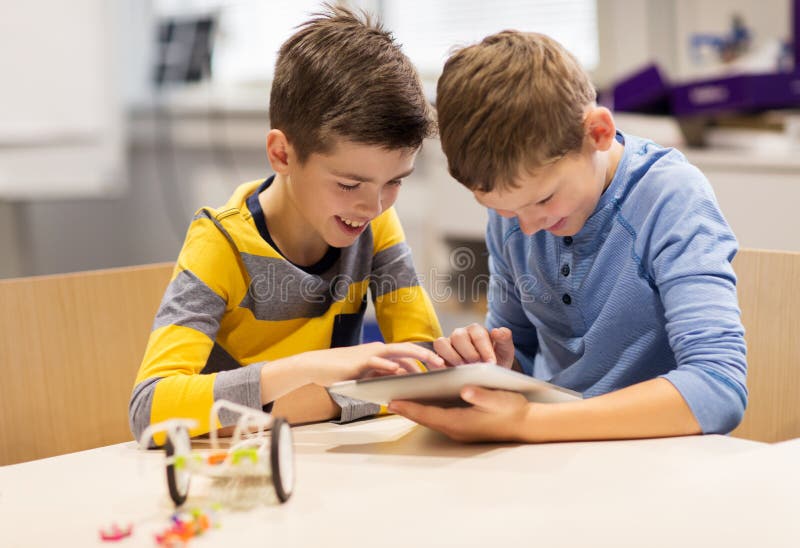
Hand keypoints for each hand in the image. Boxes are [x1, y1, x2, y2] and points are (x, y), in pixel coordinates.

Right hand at [302, 342, 445, 386]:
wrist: (316, 366)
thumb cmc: (341, 372)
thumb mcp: (365, 375)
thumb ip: (381, 377)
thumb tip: (399, 385)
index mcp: (381, 353)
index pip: (408, 354)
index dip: (424, 359)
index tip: (440, 367)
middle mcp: (378, 350)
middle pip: (408, 349)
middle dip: (428, 357)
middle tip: (445, 366)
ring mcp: (369, 354)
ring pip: (397, 352)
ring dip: (416, 358)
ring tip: (432, 366)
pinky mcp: (359, 361)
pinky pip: (377, 362)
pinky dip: (389, 366)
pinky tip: (399, 370)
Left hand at [388, 386, 531, 441]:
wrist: (527, 423)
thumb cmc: (512, 410)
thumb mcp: (499, 399)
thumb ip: (482, 395)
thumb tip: (466, 390)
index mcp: (460, 422)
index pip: (428, 415)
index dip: (409, 408)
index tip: (392, 401)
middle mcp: (456, 428)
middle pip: (424, 418)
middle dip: (406, 407)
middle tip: (387, 396)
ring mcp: (459, 428)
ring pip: (430, 418)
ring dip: (415, 408)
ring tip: (398, 395)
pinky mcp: (463, 424)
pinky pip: (439, 416)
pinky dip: (427, 408)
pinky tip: (421, 398)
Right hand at [434, 324, 514, 367]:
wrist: (486, 378)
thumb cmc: (495, 363)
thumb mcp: (505, 352)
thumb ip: (505, 339)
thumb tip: (497, 331)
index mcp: (476, 330)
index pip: (478, 334)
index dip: (485, 349)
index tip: (491, 363)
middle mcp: (460, 334)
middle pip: (458, 336)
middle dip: (469, 353)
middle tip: (477, 366)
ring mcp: (447, 344)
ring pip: (442, 343)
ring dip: (452, 357)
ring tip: (463, 369)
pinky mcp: (437, 356)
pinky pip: (432, 355)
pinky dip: (437, 363)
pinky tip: (448, 371)